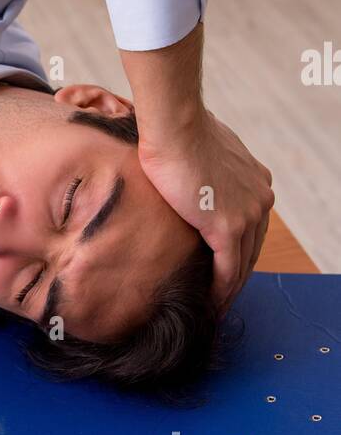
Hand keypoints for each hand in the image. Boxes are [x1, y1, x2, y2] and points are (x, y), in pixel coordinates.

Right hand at [138, 109, 273, 313]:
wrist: (174, 127)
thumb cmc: (178, 131)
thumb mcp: (203, 151)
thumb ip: (206, 169)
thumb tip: (187, 170)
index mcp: (256, 182)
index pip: (250, 228)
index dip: (237, 251)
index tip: (221, 268)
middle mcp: (260, 199)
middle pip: (251, 250)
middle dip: (236, 275)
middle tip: (219, 296)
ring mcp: (247, 214)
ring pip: (241, 264)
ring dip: (229, 289)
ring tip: (213, 307)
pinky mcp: (228, 227)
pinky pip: (227, 269)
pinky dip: (220, 290)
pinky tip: (209, 304)